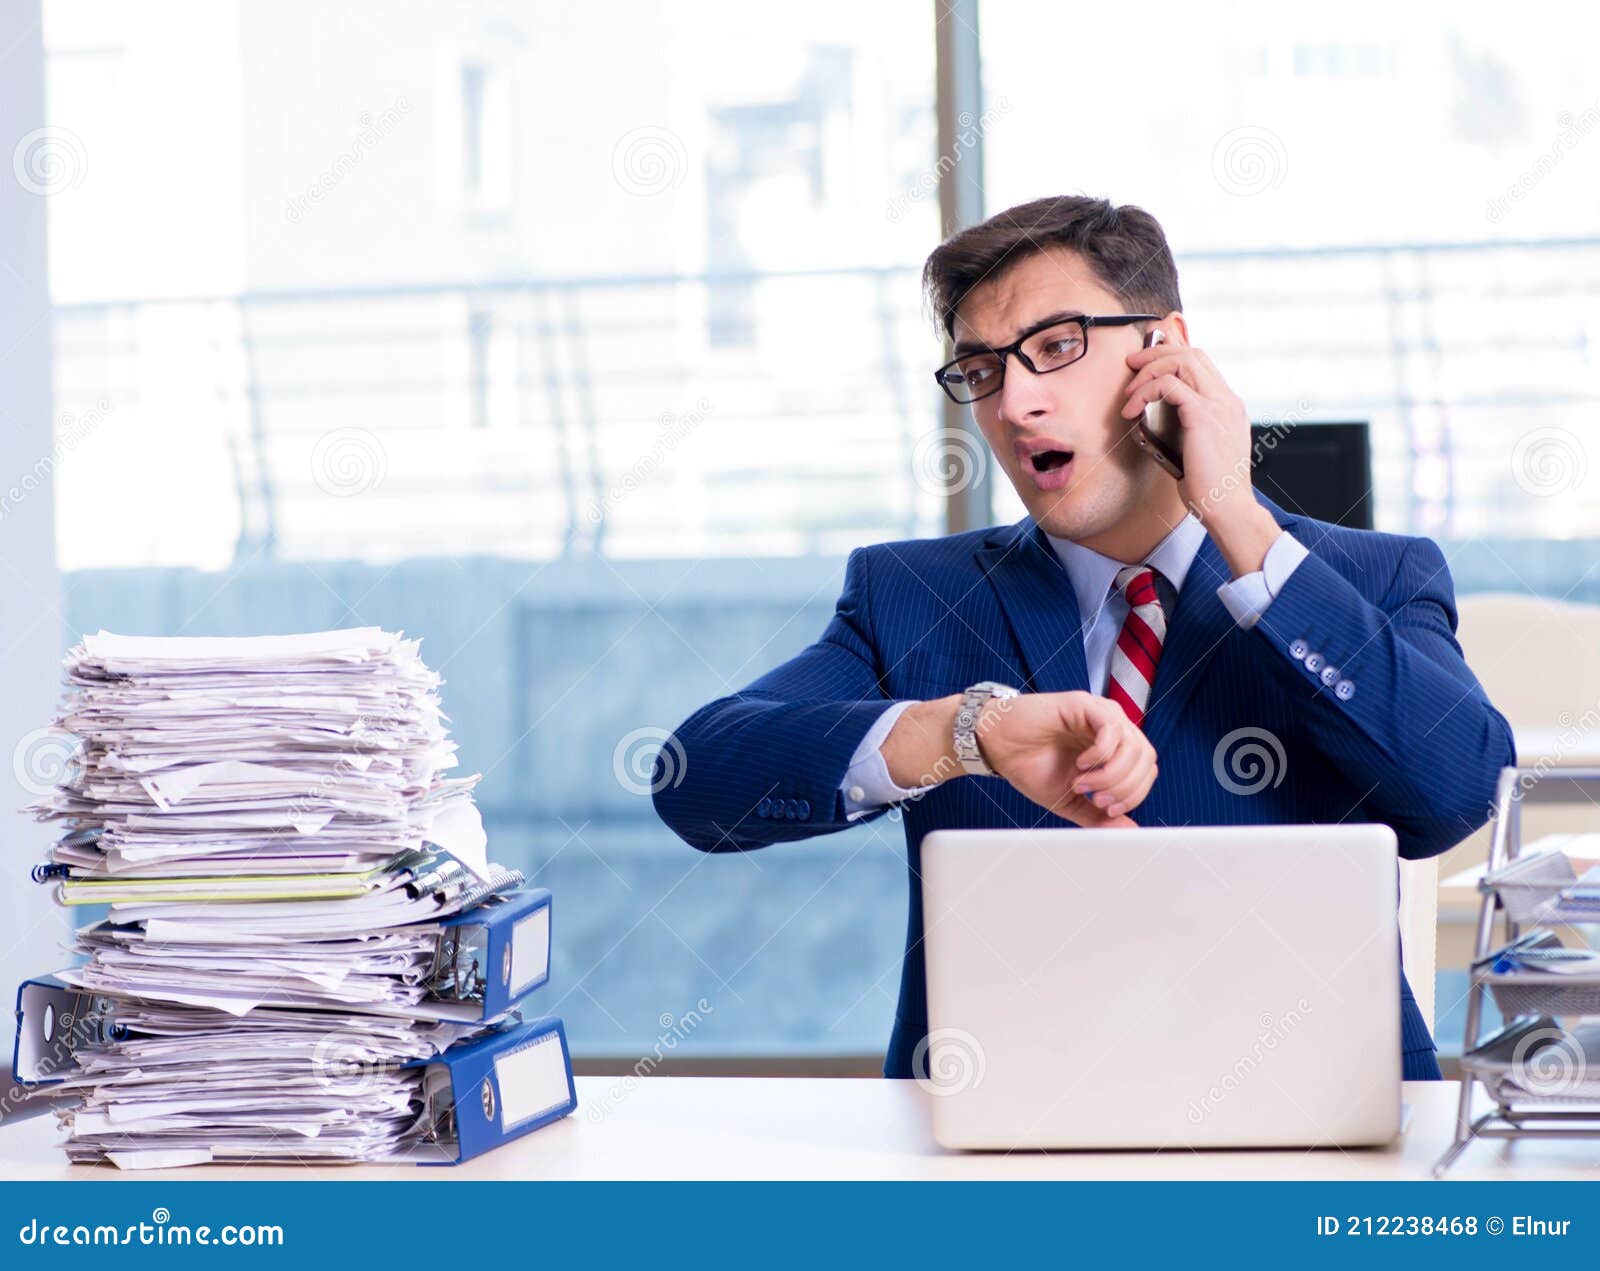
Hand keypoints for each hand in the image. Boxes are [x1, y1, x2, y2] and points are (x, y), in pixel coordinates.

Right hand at [977, 690, 1156, 827]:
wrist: (995, 745)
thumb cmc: (1029, 765)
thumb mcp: (1070, 800)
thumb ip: (1099, 815)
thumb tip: (1130, 831)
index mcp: (1113, 747)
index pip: (1145, 769)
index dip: (1134, 794)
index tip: (1105, 808)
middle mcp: (1112, 727)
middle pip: (1146, 757)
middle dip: (1125, 787)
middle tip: (1097, 799)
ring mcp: (1100, 713)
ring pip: (1134, 745)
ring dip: (1112, 773)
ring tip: (1083, 784)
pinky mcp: (1084, 704)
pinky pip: (1112, 728)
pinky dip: (1102, 753)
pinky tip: (1081, 764)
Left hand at [1120, 338, 1281, 575]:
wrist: (1228, 509)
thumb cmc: (1210, 489)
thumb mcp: (1198, 450)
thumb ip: (1185, 429)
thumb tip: (1152, 421)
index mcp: (1228, 406)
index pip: (1201, 363)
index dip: (1171, 355)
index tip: (1144, 365)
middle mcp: (1227, 400)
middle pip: (1192, 353)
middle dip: (1156, 353)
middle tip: (1131, 363)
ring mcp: (1219, 405)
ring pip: (1182, 361)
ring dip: (1149, 369)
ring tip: (1129, 391)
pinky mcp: (1204, 416)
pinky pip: (1169, 385)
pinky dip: (1145, 391)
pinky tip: (1131, 410)